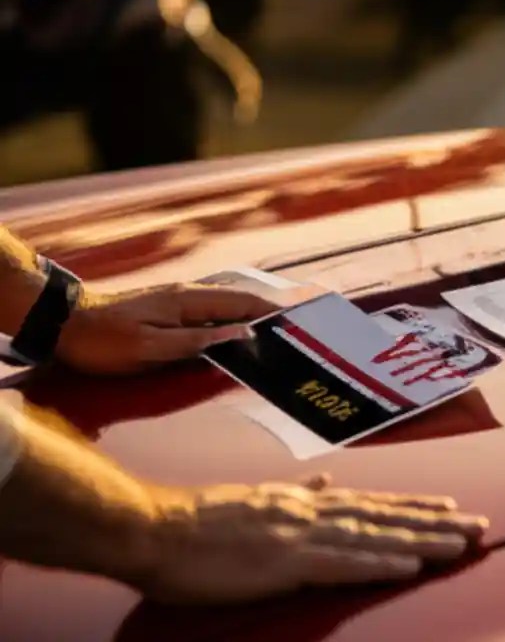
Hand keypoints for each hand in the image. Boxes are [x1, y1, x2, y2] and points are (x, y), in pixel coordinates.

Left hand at [57, 283, 278, 373]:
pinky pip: (212, 316)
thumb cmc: (104, 340)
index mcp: (189, 301)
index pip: (244, 303)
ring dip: (252, 320)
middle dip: (269, 315)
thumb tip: (243, 334)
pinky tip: (237, 337)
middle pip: (240, 303)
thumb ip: (198, 341)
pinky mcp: (170, 313)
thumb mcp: (150, 347)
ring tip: (276, 336)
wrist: (63, 324)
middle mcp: (189, 296)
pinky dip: (232, 324)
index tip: (302, 322)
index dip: (273, 313)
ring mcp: (179, 303)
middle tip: (297, 333)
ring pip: (227, 309)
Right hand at [135, 475, 487, 603]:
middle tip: (479, 527)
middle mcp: (312, 512)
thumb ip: (298, 494)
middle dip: (436, 524)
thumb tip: (328, 483)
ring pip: (376, 538)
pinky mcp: (285, 560)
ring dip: (422, 542)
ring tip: (461, 545)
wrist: (154, 528)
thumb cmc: (199, 520)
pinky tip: (409, 567)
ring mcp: (301, 534)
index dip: (415, 508)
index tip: (451, 509)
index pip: (373, 504)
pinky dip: (378, 564)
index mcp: (305, 503)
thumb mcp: (258, 499)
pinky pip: (341, 564)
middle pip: (387, 518)